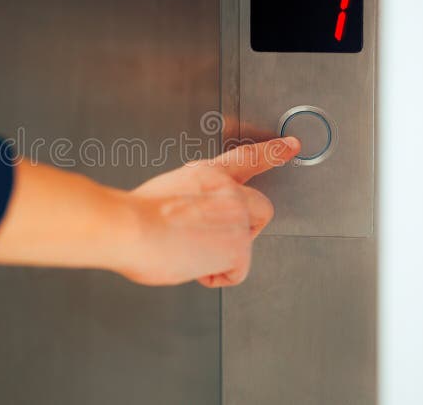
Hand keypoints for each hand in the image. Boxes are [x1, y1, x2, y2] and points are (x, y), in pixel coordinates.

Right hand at [118, 137, 299, 286]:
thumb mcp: (164, 193)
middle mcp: (226, 190)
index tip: (292, 146)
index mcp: (206, 174)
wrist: (130, 228)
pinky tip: (191, 264)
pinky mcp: (239, 245)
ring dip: (222, 255)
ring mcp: (237, 216)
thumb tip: (187, 220)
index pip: (247, 158)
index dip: (274, 152)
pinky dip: (213, 276)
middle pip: (262, 207)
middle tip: (218, 240)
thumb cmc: (136, 217)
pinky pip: (234, 272)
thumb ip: (189, 200)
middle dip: (248, 228)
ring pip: (246, 244)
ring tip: (189, 251)